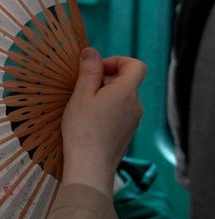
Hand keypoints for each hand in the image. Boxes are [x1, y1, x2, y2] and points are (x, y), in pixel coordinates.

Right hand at [60, 48, 145, 192]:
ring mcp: (133, 120)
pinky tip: (89, 121)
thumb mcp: (81, 95)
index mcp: (126, 92)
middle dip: (105, 78)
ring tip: (82, 106)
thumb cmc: (83, 130)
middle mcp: (135, 105)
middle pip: (127, 81)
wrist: (91, 166)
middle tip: (82, 88)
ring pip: (122, 97)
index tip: (97, 69)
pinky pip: (120, 112)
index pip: (136, 65)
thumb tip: (92, 52)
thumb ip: (89, 72)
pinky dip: (106, 110)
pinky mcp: (127, 132)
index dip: (118, 61)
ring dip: (104, 95)